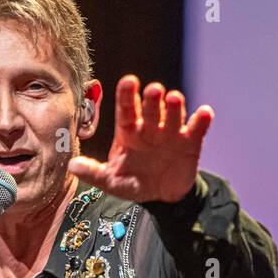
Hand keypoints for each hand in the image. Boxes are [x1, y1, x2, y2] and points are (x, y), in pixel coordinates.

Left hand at [67, 75, 213, 203]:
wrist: (161, 196)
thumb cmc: (133, 182)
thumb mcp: (112, 182)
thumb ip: (94, 173)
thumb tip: (73, 166)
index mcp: (129, 132)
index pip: (126, 110)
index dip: (127, 95)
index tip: (128, 81)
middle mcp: (150, 127)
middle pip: (150, 109)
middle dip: (152, 99)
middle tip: (153, 90)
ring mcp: (171, 133)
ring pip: (172, 115)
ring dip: (174, 107)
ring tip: (174, 99)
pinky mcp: (190, 143)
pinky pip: (196, 129)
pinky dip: (201, 120)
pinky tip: (204, 113)